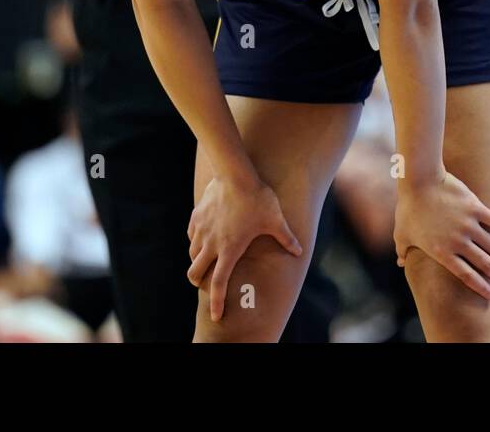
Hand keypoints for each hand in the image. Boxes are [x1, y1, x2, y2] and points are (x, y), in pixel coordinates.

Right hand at [186, 175, 302, 321]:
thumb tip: (299, 251)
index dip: (217, 302)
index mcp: (229, 250)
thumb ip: (286, 238)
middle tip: (206, 284)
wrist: (235, 174)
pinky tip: (205, 237)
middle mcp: (211, 244)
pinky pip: (191, 236)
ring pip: (191, 254)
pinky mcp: (196, 217)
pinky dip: (196, 241)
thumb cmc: (258, 199)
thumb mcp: (275, 220)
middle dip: (199, 282)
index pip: (219, 284)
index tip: (216, 315)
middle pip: (195, 273)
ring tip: (207, 260)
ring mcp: (201, 230)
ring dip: (197, 261)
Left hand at [393, 171, 489, 301]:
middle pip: (484, 264)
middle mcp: (457, 241)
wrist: (419, 181)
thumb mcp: (401, 233)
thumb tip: (401, 263)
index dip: (481, 287)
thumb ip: (402, 251)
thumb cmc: (408, 208)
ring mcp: (468, 224)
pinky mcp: (476, 208)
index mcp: (441, 252)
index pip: (467, 276)